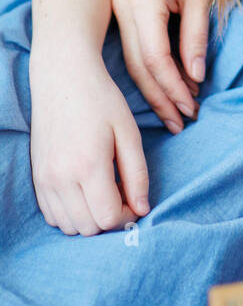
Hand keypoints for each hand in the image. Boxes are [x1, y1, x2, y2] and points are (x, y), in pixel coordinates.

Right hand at [29, 51, 150, 233]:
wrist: (63, 77)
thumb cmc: (101, 99)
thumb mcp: (129, 132)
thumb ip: (137, 174)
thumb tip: (143, 209)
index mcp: (88, 165)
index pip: (108, 217)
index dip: (128, 214)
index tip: (136, 198)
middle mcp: (61, 178)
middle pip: (89, 228)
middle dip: (110, 217)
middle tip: (122, 191)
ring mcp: (44, 180)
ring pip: (69, 226)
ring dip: (90, 218)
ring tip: (103, 190)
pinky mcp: (36, 178)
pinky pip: (53, 215)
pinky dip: (71, 213)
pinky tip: (85, 190)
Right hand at [111, 0, 210, 132]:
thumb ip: (196, 36)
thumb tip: (195, 78)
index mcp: (143, 1)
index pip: (156, 58)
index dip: (174, 86)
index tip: (193, 107)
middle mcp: (123, 8)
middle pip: (139, 67)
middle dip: (162, 98)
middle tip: (182, 122)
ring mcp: (116, 12)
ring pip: (132, 64)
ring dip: (154, 92)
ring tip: (174, 115)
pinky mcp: (119, 15)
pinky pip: (132, 53)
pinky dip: (149, 75)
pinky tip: (164, 91)